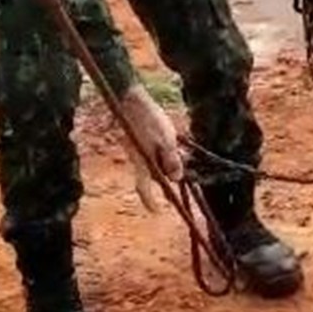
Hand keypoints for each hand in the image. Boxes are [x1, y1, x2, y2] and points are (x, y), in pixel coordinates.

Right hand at [120, 84, 182, 212]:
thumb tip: (177, 178)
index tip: (156, 211)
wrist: (130, 100)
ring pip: (154, 163)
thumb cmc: (148, 119)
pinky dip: (161, 151)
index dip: (149, 202)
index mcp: (143, 163)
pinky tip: (168, 139)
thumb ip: (172, 160)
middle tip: (181, 171)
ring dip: (166, 160)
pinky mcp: (137, 141)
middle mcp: (137, 160)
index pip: (144, 188)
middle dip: (167, 175)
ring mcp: (136, 150)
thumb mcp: (167, 141)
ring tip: (177, 150)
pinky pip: (152, 152)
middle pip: (153, 175)